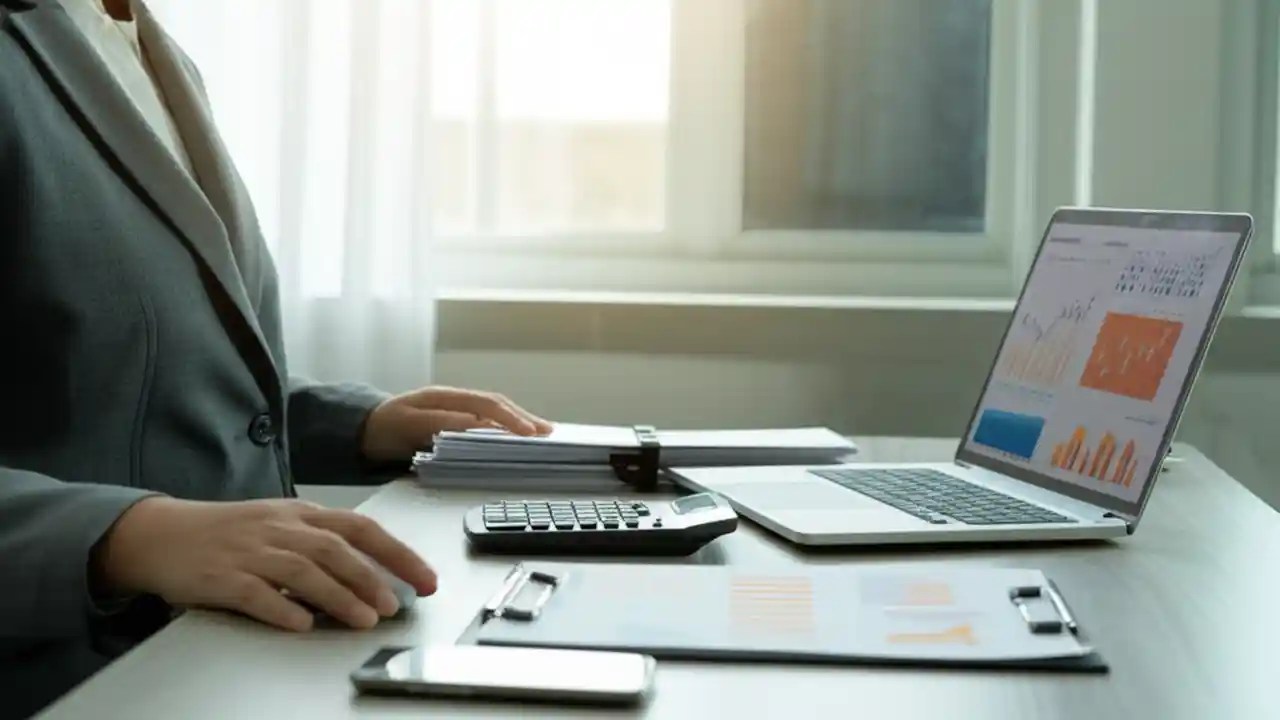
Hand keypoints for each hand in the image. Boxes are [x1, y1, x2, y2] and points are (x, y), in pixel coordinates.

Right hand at [94, 497, 437, 631]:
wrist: (161, 533)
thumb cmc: (229, 533)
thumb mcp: (281, 526)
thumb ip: (322, 544)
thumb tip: (372, 573)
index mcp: (301, 514)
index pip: (360, 528)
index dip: (397, 553)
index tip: (425, 579)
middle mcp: (280, 528)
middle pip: (336, 548)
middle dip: (372, 577)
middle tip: (396, 604)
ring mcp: (250, 551)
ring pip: (303, 570)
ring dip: (338, 595)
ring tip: (364, 618)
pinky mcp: (220, 577)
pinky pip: (254, 592)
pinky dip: (280, 608)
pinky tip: (301, 624)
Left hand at [361, 385, 553, 461]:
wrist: (363, 430)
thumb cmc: (384, 427)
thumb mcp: (409, 424)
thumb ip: (442, 422)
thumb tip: (477, 424)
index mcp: (445, 397)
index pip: (485, 405)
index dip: (509, 418)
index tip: (528, 433)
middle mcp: (454, 400)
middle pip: (496, 405)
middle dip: (523, 417)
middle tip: (547, 432)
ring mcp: (455, 409)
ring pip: (494, 412)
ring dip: (518, 421)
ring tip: (542, 432)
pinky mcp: (454, 422)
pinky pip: (486, 421)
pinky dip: (505, 427)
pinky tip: (517, 436)